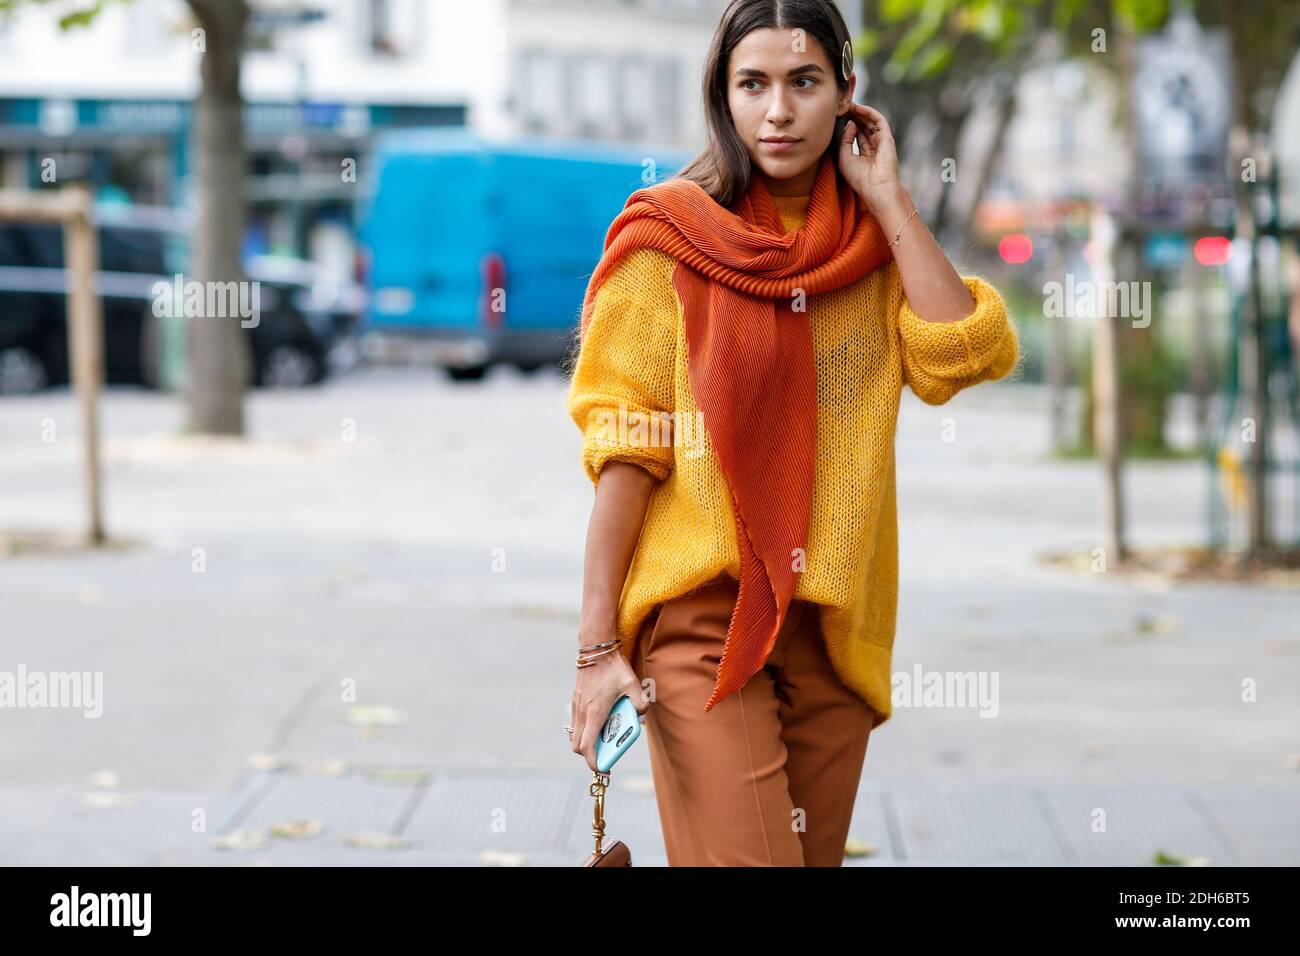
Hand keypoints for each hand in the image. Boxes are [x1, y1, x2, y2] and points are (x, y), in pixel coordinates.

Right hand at [569, 634, 649, 772]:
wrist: (595, 648)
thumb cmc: (614, 668)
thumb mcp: (634, 685)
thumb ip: (641, 703)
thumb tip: (641, 715)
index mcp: (595, 713)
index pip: (587, 747)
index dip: (593, 761)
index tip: (602, 767)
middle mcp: (582, 712)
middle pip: (577, 745)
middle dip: (589, 755)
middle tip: (605, 755)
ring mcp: (576, 706)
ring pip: (575, 734)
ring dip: (585, 742)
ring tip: (602, 739)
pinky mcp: (575, 701)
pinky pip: (575, 724)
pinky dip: (584, 730)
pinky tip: (598, 723)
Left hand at [837, 102, 902, 216]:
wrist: (876, 188)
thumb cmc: (860, 179)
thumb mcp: (845, 158)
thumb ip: (845, 140)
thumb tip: (850, 123)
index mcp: (864, 155)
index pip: (856, 135)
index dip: (848, 125)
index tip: (838, 117)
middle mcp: (873, 147)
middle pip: (863, 126)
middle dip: (854, 116)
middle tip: (843, 106)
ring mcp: (881, 142)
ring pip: (870, 122)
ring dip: (860, 112)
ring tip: (848, 104)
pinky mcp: (887, 138)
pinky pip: (878, 121)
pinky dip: (869, 112)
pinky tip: (858, 108)